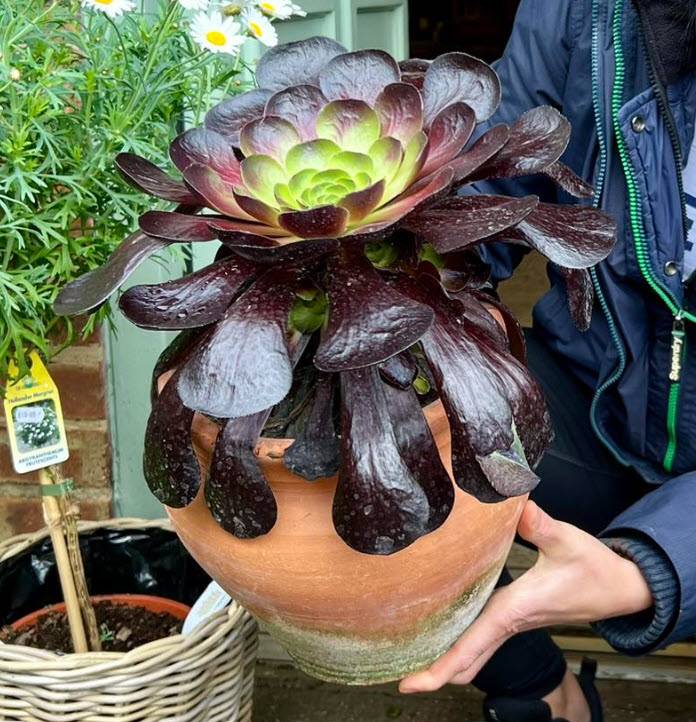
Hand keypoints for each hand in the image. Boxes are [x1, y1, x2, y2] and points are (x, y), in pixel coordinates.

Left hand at [400, 501, 652, 692]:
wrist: (621, 588)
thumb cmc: (594, 568)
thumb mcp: (567, 542)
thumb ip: (540, 525)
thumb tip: (517, 504)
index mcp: (514, 609)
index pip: (470, 646)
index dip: (440, 668)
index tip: (409, 683)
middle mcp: (508, 621)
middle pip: (466, 659)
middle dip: (434, 672)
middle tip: (400, 679)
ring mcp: (512, 622)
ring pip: (474, 652)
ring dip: (446, 660)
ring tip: (411, 659)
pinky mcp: (516, 615)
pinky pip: (482, 639)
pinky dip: (461, 646)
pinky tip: (443, 632)